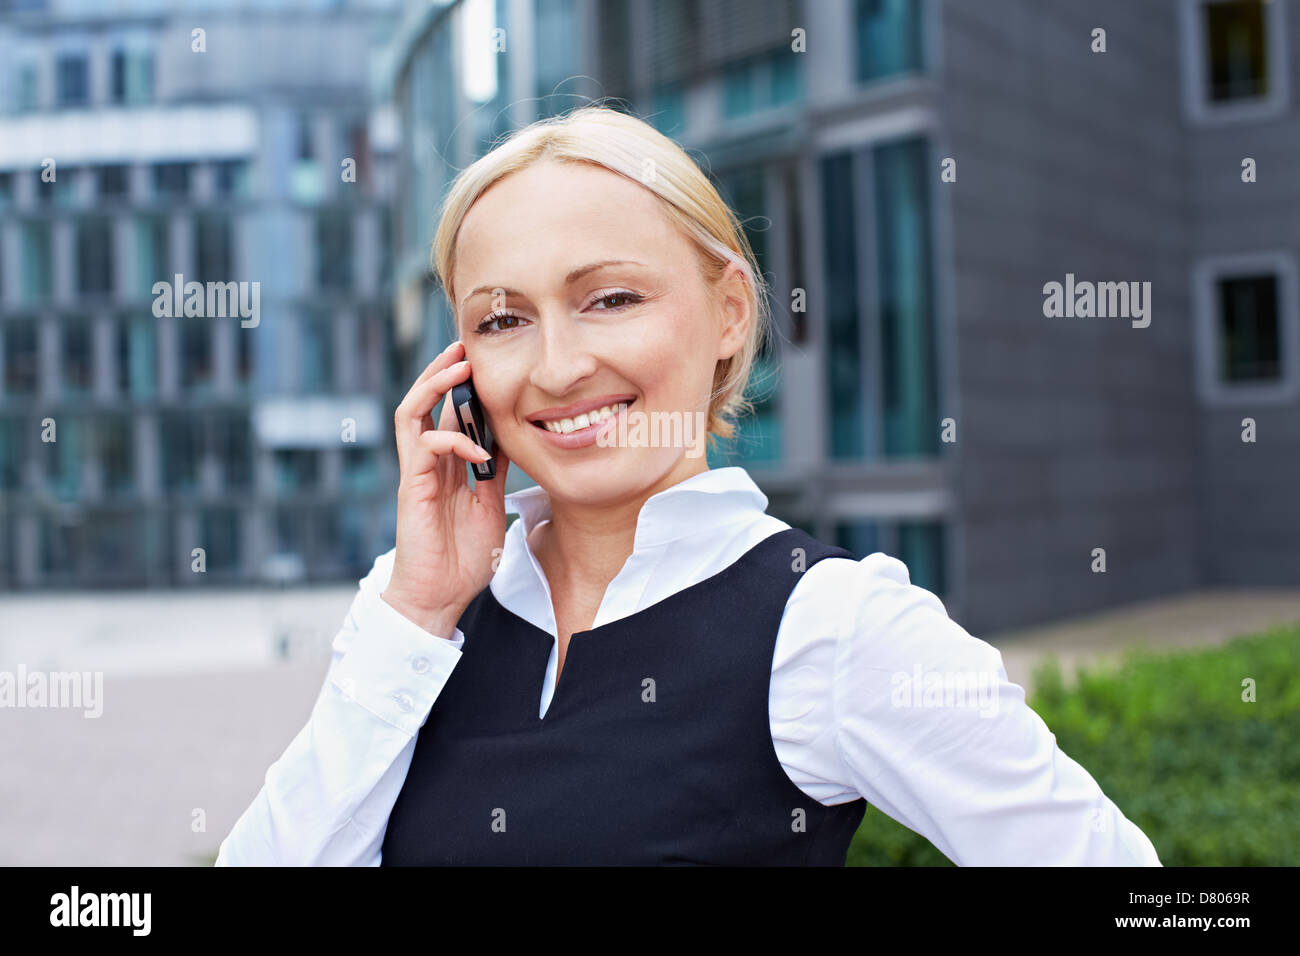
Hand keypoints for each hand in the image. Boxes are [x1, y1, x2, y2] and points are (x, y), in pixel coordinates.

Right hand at [381, 340, 509, 635]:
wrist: (438, 597)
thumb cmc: (463, 559)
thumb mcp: (491, 506)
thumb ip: (495, 473)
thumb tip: (511, 440)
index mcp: (446, 464)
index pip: (451, 410)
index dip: (465, 384)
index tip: (488, 360)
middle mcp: (427, 462)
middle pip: (425, 400)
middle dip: (443, 368)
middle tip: (466, 344)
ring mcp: (417, 472)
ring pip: (412, 411)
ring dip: (434, 384)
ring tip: (459, 365)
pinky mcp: (413, 487)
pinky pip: (424, 446)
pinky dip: (453, 439)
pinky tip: (480, 449)